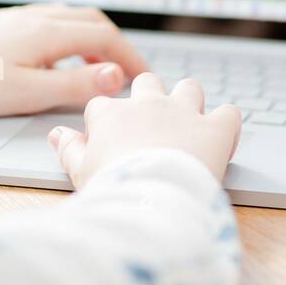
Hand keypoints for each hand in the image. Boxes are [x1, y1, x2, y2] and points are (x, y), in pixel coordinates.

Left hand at [0, 4, 148, 117]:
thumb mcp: (28, 94)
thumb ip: (75, 86)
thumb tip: (116, 76)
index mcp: (46, 32)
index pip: (104, 38)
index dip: (129, 58)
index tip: (143, 79)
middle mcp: (36, 17)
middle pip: (93, 22)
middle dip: (117, 46)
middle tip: (129, 73)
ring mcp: (19, 17)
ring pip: (72, 19)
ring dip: (95, 40)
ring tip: (100, 69)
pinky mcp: (4, 24)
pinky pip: (51, 22)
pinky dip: (71, 38)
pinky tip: (61, 60)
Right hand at [48, 72, 241, 186]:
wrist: (152, 201)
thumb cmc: (113, 189)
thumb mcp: (80, 172)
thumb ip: (69, 149)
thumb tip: (56, 135)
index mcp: (112, 114)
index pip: (103, 106)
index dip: (107, 124)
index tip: (113, 145)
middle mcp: (148, 104)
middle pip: (147, 83)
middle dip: (150, 98)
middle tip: (153, 127)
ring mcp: (184, 112)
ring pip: (189, 87)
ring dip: (190, 102)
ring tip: (190, 127)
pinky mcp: (216, 128)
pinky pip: (229, 112)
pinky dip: (227, 124)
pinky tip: (224, 140)